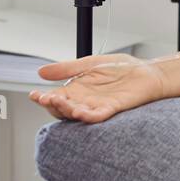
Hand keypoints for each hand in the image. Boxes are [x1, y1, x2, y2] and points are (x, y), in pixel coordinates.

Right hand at [29, 52, 165, 122]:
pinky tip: (79, 113)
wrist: (145, 71)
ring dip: (67, 111)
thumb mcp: (88, 63)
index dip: (43, 98)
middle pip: (62, 109)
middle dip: (52, 105)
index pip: (55, 98)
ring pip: (77, 114)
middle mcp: (85, 101)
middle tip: (45, 98)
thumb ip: (67, 68)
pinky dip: (88, 116)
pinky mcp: (112, 108)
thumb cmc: (121, 68)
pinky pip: (98, 116)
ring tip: (59, 103)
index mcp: (77, 90)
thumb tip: (41, 72)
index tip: (33, 95)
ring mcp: (97, 106)